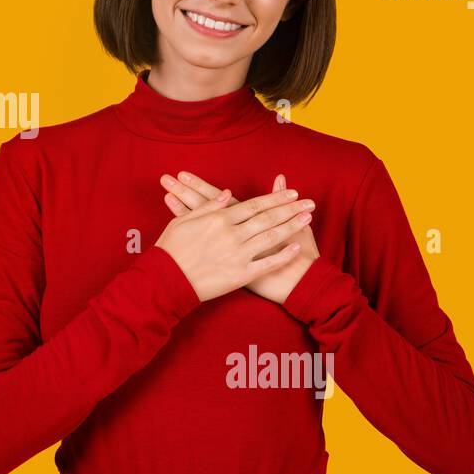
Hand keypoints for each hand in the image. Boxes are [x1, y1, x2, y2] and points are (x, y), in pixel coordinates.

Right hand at [160, 171, 319, 305]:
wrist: (165, 281)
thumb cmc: (170, 250)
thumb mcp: (183, 222)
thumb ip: (207, 207)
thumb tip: (227, 194)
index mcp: (218, 219)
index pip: (254, 204)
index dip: (275, 197)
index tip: (291, 191)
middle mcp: (232, 234)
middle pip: (268, 217)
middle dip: (291, 208)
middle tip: (308, 201)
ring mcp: (238, 254)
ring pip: (271, 237)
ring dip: (292, 226)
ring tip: (308, 218)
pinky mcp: (240, 275)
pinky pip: (267, 264)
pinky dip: (283, 256)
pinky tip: (297, 248)